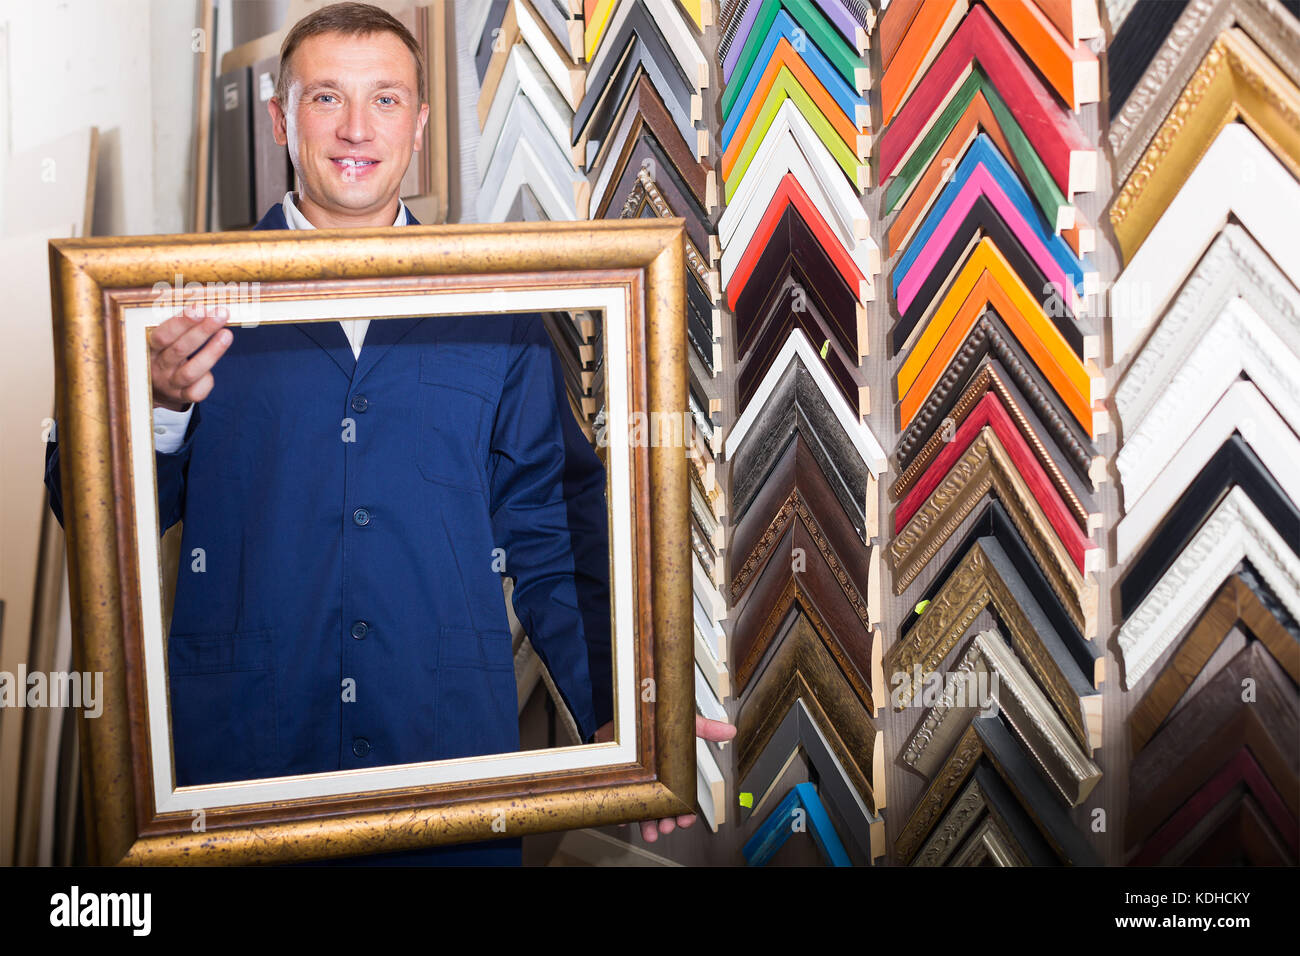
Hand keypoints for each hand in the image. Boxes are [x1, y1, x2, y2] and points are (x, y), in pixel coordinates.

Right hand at [150, 305, 233, 410]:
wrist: (154, 390)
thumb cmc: (163, 355)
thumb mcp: (162, 339)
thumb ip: (178, 324)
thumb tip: (204, 304)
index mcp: (149, 348)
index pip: (162, 335)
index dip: (181, 322)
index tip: (200, 308)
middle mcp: (158, 367)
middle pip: (179, 350)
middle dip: (202, 331)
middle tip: (221, 314)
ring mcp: (170, 384)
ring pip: (190, 371)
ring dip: (211, 352)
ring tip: (227, 334)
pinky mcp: (182, 398)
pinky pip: (197, 392)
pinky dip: (207, 380)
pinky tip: (214, 369)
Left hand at [594, 714, 736, 843]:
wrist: (630, 706)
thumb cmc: (657, 715)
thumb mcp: (683, 723)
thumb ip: (705, 728)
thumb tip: (730, 730)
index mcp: (672, 770)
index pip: (681, 796)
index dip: (685, 811)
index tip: (686, 822)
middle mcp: (655, 776)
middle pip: (663, 805)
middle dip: (666, 821)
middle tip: (667, 827)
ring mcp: (636, 777)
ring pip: (642, 806)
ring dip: (646, 823)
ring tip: (650, 832)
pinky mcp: (616, 775)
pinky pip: (617, 797)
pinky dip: (621, 811)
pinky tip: (624, 818)